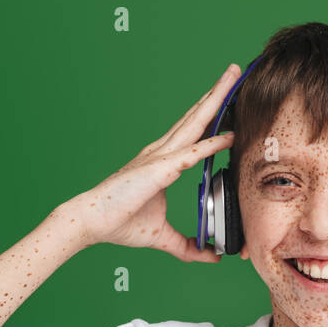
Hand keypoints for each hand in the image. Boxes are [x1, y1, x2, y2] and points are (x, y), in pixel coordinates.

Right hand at [72, 64, 240, 261]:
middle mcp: (162, 152)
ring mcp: (159, 158)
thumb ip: (188, 246)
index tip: (232, 103)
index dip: (214, 118)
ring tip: (231, 78)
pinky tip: (227, 135)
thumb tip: (212, 256)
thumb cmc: (121, 222)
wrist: (92, 222)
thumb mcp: (163, 236)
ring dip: (215, 101)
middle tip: (234, 70)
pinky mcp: (157, 170)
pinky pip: (189, 155)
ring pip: (194, 123)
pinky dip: (209, 144)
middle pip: (197, 117)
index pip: (194, 133)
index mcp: (163, 161)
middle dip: (217, 93)